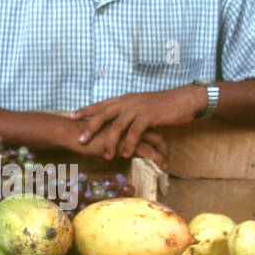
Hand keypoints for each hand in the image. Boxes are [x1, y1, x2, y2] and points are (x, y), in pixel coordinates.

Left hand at [69, 88, 201, 160]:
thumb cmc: (163, 106)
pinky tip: (125, 154)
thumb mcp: (141, 105)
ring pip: (117, 125)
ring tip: (106, 155)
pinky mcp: (149, 116)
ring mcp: (138, 108)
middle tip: (80, 140)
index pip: (101, 104)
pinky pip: (134, 132)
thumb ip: (128, 111)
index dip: (85, 110)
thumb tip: (118, 120)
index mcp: (124, 99)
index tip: (71, 117)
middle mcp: (128, 101)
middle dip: (90, 127)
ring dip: (110, 142)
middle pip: (103, 114)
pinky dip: (129, 144)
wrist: (183, 100)